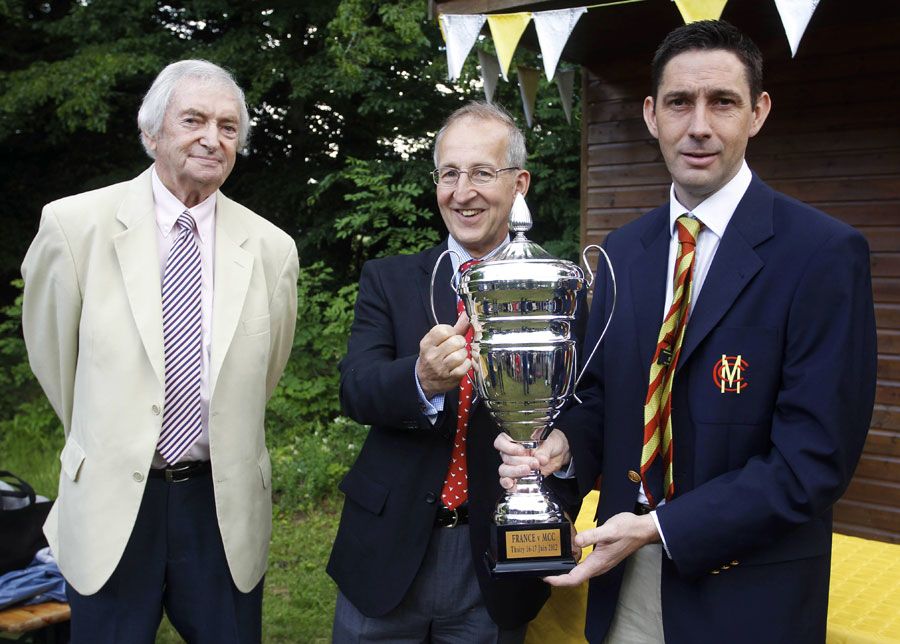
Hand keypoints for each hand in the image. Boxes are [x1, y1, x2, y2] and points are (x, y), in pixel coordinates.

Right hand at [416, 312, 470, 397]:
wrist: (424, 380)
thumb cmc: (433, 357)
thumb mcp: (437, 341)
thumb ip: (454, 328)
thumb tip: (466, 315)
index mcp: (427, 344)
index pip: (443, 330)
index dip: (452, 331)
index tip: (450, 335)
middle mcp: (432, 356)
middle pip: (456, 341)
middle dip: (460, 342)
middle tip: (457, 346)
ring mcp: (441, 368)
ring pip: (462, 354)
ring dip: (463, 353)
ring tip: (458, 356)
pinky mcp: (451, 378)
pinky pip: (466, 366)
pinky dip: (466, 364)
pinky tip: (461, 364)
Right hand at [495, 428, 570, 490]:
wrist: (558, 455)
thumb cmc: (551, 443)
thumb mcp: (551, 442)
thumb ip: (545, 450)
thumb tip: (541, 458)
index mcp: (515, 440)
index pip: (501, 441)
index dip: (507, 447)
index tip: (521, 451)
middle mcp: (511, 453)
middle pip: (506, 458)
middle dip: (520, 461)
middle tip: (535, 463)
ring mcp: (513, 466)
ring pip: (504, 470)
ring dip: (515, 472)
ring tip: (528, 472)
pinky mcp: (518, 477)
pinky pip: (508, 482)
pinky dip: (510, 486)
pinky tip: (515, 487)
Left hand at [545, 512, 659, 586]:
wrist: (642, 530)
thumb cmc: (627, 529)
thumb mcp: (609, 530)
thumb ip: (592, 536)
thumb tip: (576, 541)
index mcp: (598, 562)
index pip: (575, 578)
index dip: (559, 580)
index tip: (546, 577)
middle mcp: (599, 566)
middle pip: (575, 579)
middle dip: (559, 578)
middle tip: (544, 572)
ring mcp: (601, 563)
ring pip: (580, 574)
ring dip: (566, 573)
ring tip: (553, 566)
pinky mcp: (602, 558)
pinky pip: (585, 567)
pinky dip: (574, 565)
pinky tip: (569, 557)